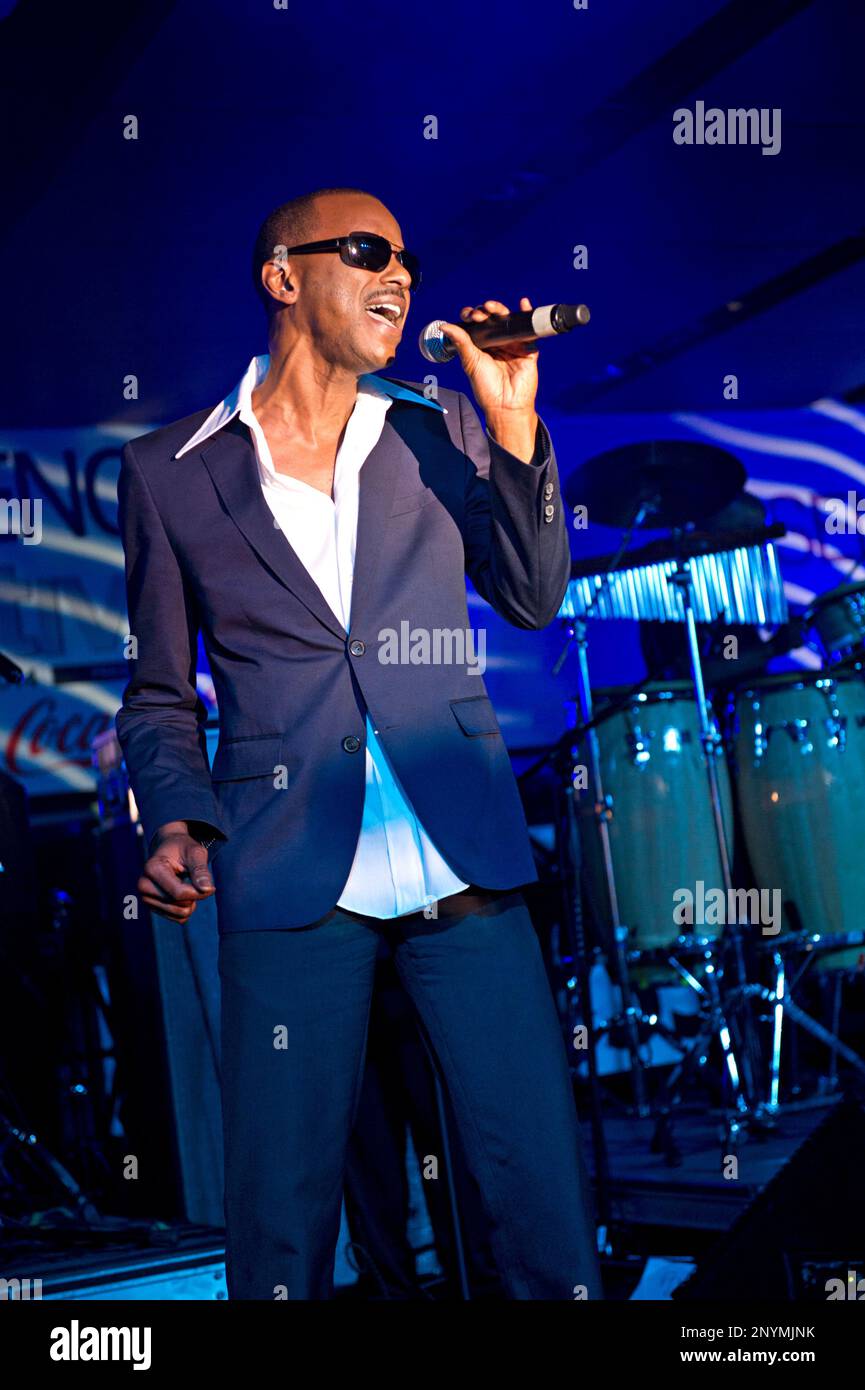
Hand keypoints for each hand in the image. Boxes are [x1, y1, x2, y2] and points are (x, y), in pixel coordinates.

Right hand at [138, 821, 214, 923]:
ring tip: (187, 884)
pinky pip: (179, 919)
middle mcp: (144, 886)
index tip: (210, 885)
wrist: (169, 850)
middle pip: (180, 905)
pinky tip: (183, 893)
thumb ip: (201, 870)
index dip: (199, 892)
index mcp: (152, 868)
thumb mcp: (196, 853)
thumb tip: (207, 889)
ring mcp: (146, 899)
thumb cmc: (184, 848)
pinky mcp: (152, 908)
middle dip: (195, 895)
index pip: (179, 893)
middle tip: (195, 880)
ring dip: (191, 902)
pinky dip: (186, 908)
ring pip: (180, 914)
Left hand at [437, 297, 539, 460]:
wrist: (506, 405)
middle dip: (485, 311)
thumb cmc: (487, 388)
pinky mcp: (528, 349)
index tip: (468, 316)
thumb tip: (444, 325)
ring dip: (501, 310)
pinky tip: (523, 303)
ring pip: (508, 321)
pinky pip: (529, 330)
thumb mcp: (471, 361)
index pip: (477, 325)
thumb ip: (461, 342)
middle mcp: (497, 344)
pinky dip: (526, 314)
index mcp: (482, 347)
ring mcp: (513, 346)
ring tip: (493, 307)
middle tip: (479, 313)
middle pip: (492, 319)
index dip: (472, 316)